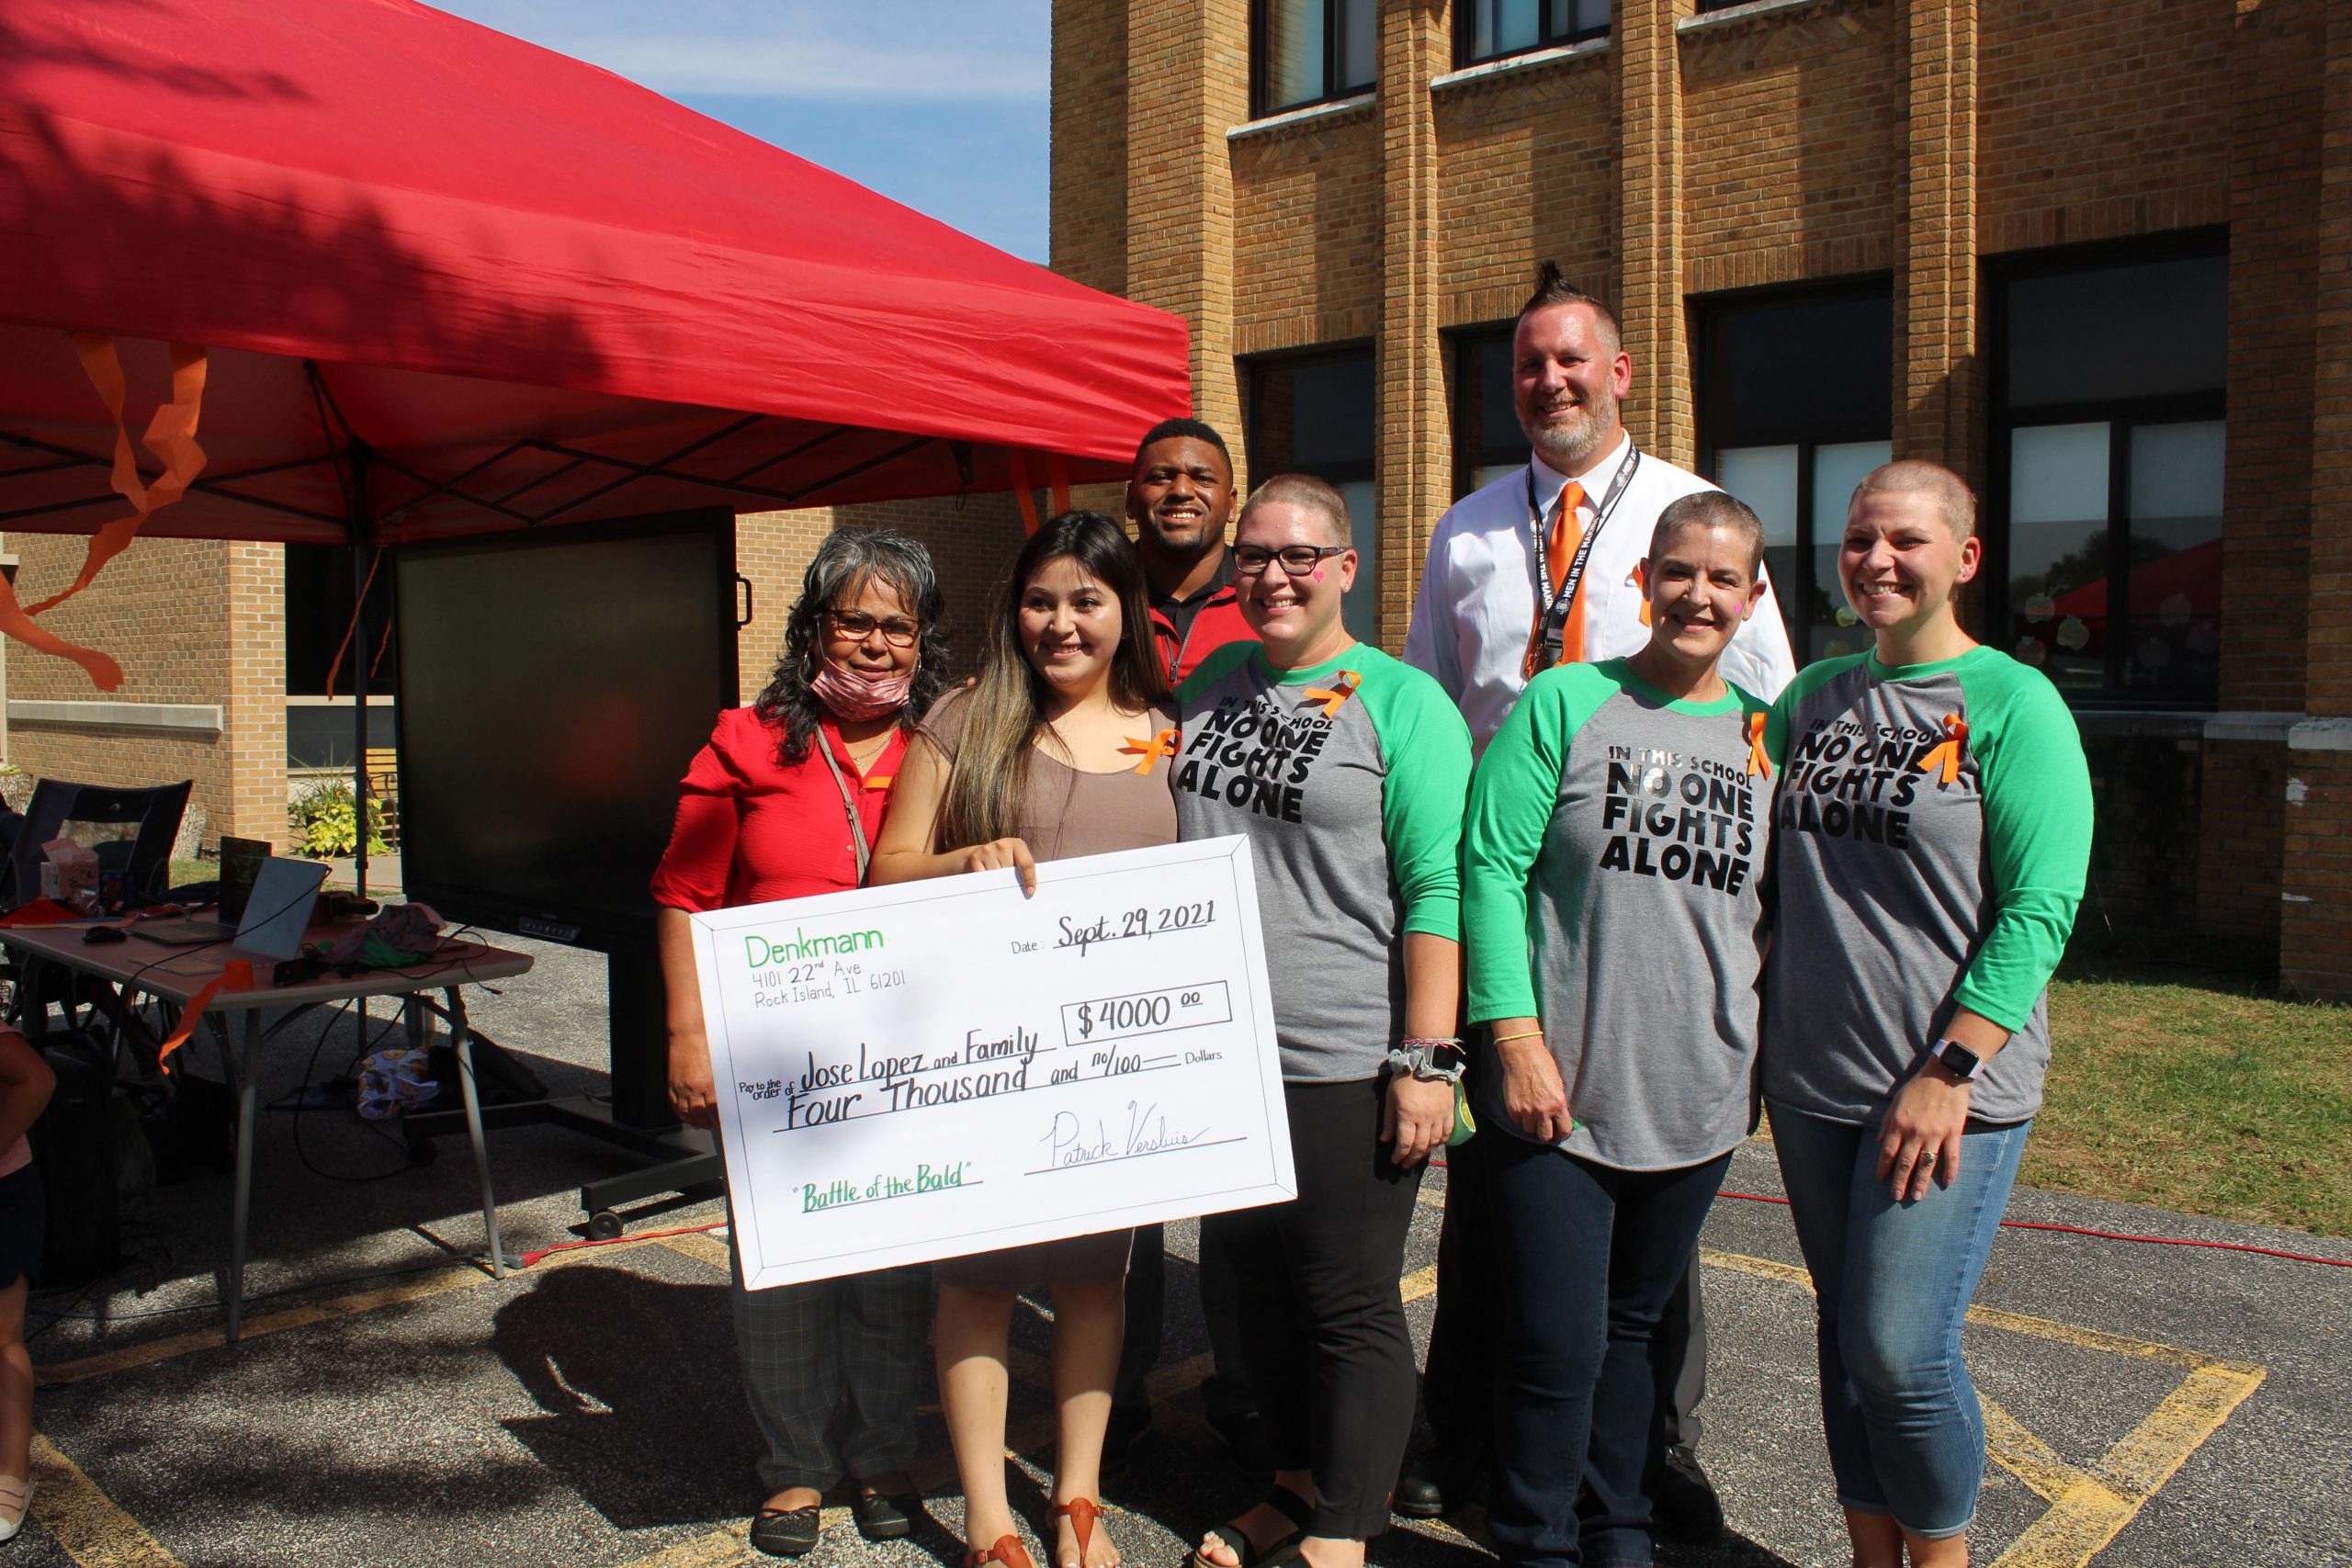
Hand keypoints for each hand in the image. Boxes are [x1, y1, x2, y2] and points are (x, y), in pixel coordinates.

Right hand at [667, 1029, 718, 1130]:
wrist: (687, 1034)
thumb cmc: (706, 1044)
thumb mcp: (719, 1064)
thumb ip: (720, 1082)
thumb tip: (725, 1097)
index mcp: (709, 1082)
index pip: (715, 1109)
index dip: (719, 1118)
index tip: (724, 1122)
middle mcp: (694, 1087)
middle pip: (700, 1114)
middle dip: (706, 1123)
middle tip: (712, 1125)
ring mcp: (680, 1087)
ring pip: (686, 1112)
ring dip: (693, 1121)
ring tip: (700, 1123)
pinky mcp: (671, 1084)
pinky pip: (674, 1104)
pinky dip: (680, 1113)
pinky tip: (686, 1115)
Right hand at [961, 837, 1038, 895]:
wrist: (981, 853)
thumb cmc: (1005, 861)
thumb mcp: (1016, 860)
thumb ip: (1024, 870)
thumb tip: (1029, 891)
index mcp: (1017, 844)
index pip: (1026, 864)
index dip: (1029, 879)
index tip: (1030, 892)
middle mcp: (1002, 845)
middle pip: (1009, 872)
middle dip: (1010, 881)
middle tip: (1008, 884)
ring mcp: (988, 849)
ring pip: (996, 877)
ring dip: (996, 882)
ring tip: (996, 878)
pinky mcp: (975, 857)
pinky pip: (983, 877)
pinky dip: (985, 882)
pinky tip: (986, 878)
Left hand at [1383, 1073, 1453, 1166]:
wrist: (1428, 1060)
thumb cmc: (1406, 1077)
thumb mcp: (1391, 1096)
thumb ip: (1389, 1120)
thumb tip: (1385, 1139)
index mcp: (1408, 1115)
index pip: (1404, 1143)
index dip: (1399, 1155)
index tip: (1395, 1160)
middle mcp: (1425, 1119)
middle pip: (1420, 1147)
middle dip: (1411, 1158)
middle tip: (1405, 1164)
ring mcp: (1439, 1116)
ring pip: (1434, 1142)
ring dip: (1426, 1152)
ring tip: (1418, 1156)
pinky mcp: (1449, 1111)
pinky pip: (1447, 1132)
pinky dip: (1441, 1142)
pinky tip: (1434, 1144)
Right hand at [1496, 1030, 1570, 1142]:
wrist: (1523, 1056)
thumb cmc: (1543, 1066)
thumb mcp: (1558, 1085)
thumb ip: (1558, 1103)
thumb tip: (1559, 1117)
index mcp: (1558, 1104)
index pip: (1564, 1130)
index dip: (1562, 1132)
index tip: (1559, 1131)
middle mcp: (1543, 1110)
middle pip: (1545, 1136)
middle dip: (1546, 1132)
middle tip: (1545, 1126)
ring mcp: (1526, 1110)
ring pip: (1529, 1129)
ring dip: (1531, 1123)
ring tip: (1532, 1114)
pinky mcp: (1513, 1108)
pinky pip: (1517, 1121)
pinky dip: (1519, 1117)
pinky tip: (1522, 1107)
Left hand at [1877, 1067, 1969, 1200]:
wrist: (1945, 1074)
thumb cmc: (1917, 1087)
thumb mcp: (1895, 1102)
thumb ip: (1887, 1123)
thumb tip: (1877, 1143)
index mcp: (1900, 1124)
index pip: (1887, 1151)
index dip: (1883, 1167)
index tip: (1880, 1180)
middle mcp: (1916, 1131)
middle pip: (1905, 1162)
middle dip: (1900, 1181)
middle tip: (1896, 1197)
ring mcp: (1936, 1133)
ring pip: (1927, 1163)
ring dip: (1921, 1181)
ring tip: (1917, 1196)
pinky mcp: (1953, 1133)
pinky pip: (1952, 1156)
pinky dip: (1950, 1171)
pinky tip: (1947, 1183)